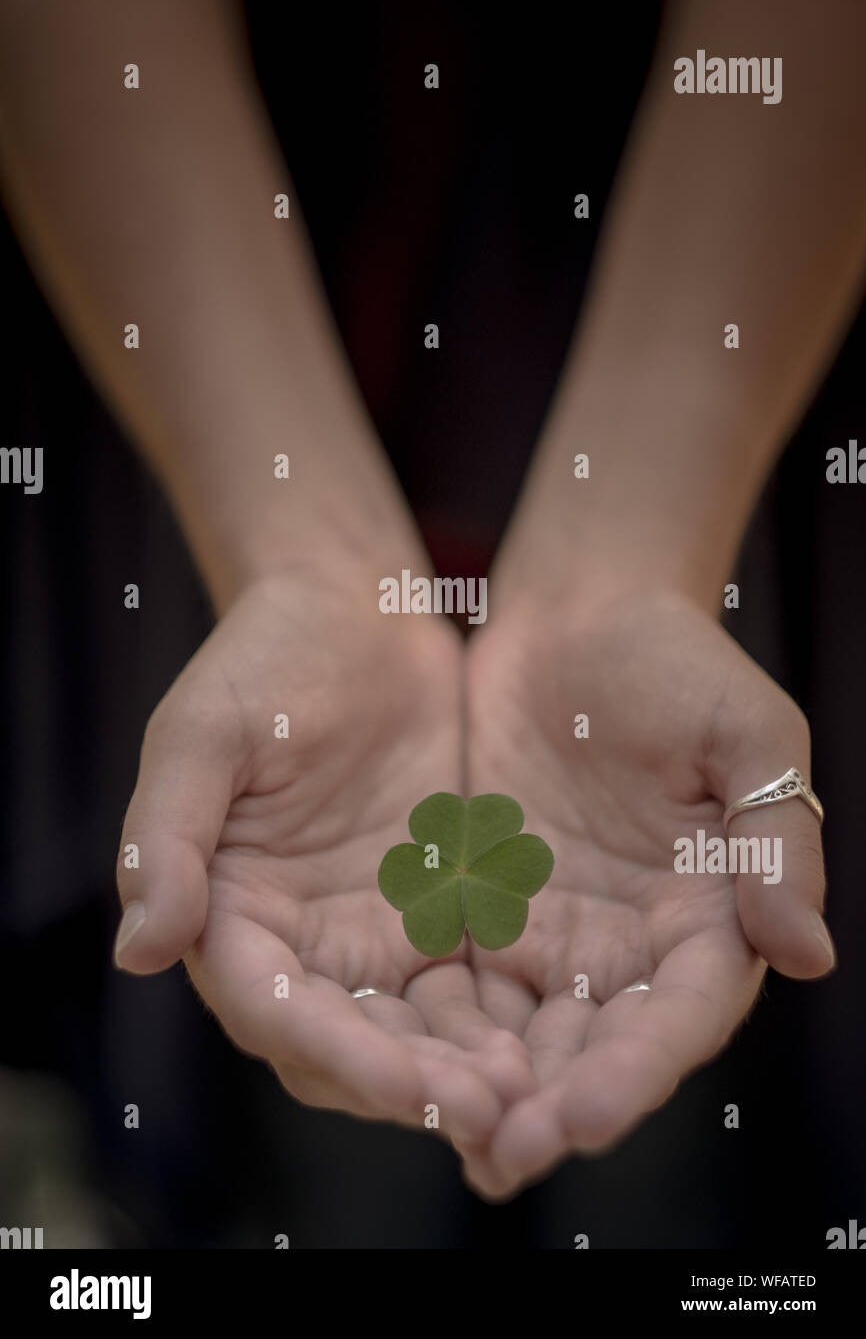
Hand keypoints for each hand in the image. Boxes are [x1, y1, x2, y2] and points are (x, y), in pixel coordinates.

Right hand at [114, 569, 533, 1146]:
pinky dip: (499, 1022)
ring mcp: (370, 933)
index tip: (407, 1084)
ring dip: (461, 1073)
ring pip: (412, 1034)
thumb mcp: (204, 730)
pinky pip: (467, 987)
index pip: (271, 1008)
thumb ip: (166, 837)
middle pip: (347, 1044)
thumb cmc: (268, 658)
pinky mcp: (437, 914)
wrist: (357, 611)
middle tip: (491, 1112)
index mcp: (230, 911)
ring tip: (530, 1092)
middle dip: (412, 1088)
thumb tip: (137, 951)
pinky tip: (552, 1038)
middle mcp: (298, 941)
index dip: (336, 1053)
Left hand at [461, 588, 833, 1195]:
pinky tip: (401, 1067)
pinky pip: (461, 985)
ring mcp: (556, 932)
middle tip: (502, 1154)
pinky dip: (439, 1033)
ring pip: (527, 1037)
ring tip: (448, 1136)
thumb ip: (775, 843)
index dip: (638, 1071)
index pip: (681, 1014)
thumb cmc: (675, 662)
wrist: (578, 614)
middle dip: (554, 1108)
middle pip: (599, 1048)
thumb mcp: (747, 733)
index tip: (585, 1116)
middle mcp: (633, 944)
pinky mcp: (487, 911)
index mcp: (709, 915)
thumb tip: (807, 955)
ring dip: (490, 1092)